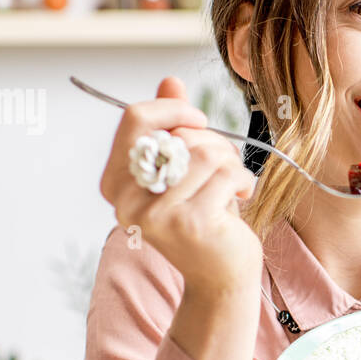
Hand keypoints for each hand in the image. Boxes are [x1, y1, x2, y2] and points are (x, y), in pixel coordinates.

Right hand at [99, 76, 261, 293]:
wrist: (221, 278)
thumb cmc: (203, 218)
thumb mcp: (184, 170)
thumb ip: (172, 128)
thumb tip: (170, 81)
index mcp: (116, 184)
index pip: (135, 120)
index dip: (173, 110)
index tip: (199, 121)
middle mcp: (127, 200)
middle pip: (177, 135)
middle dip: (212, 142)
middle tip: (225, 165)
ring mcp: (157, 214)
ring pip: (206, 153)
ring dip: (232, 163)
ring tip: (233, 185)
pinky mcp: (191, 223)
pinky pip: (227, 174)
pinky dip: (244, 180)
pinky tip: (242, 198)